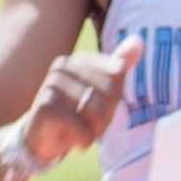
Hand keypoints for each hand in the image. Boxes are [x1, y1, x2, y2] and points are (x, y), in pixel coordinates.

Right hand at [11, 36, 142, 176]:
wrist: (42, 139)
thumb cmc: (77, 114)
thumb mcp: (103, 91)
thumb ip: (119, 66)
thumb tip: (138, 40)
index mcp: (78, 60)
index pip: (117, 73)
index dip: (115, 98)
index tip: (101, 108)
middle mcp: (62, 67)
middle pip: (110, 91)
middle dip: (108, 115)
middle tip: (92, 125)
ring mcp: (51, 85)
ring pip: (96, 109)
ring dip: (96, 130)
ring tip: (84, 132)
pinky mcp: (45, 107)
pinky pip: (81, 126)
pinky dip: (85, 139)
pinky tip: (75, 140)